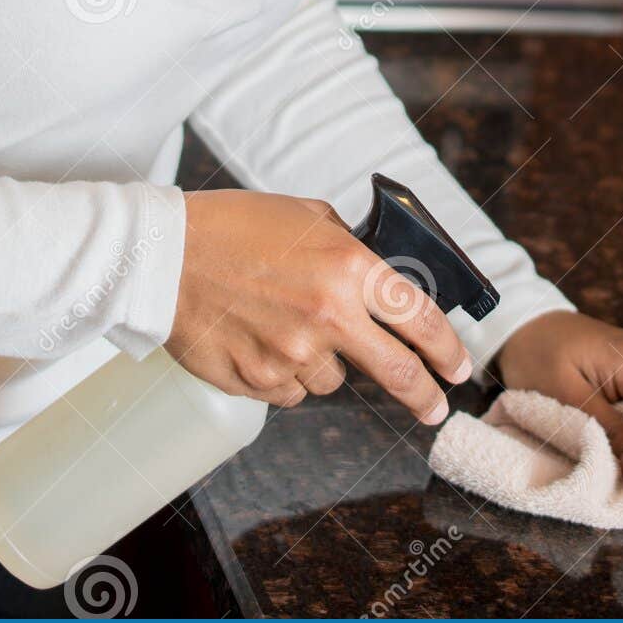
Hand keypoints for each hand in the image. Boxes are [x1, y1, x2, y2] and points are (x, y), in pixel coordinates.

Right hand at [166, 188, 472, 423]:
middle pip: (397, 374)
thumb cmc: (233, 227)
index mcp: (348, 269)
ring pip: (332, 381)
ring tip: (284, 324)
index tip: (458, 366)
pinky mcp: (258, 383)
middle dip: (424, 395)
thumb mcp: (306, 216)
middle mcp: (327, 318)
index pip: (420, 320)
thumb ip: (350, 248)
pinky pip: (290, 391)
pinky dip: (283, 373)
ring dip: (323, 362)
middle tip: (436, 406)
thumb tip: (382, 280)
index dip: (448, 349)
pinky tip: (259, 339)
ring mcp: (291, 357)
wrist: (163, 256)